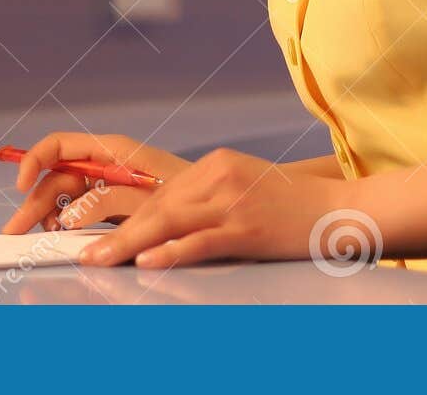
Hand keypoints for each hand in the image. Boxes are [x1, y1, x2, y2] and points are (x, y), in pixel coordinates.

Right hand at [0, 132, 192, 235]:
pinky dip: (67, 227)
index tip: (20, 185)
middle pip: (56, 179)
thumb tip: (67, 217)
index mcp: (112, 150)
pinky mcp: (114, 210)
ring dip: (48, 217)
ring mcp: (109, 188)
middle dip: (33, 203)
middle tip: (13, 232)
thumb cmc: (192, 194)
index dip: (34, 160)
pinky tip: (64, 239)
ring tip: (41, 237)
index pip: (59, 145)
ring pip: (65, 200)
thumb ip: (107, 202)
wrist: (222, 209)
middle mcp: (106, 166)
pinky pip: (81, 216)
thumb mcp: (147, 197)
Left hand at [74, 146, 360, 268]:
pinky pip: (201, 240)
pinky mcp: (248, 228)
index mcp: (216, 165)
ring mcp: (234, 201)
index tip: (100, 237)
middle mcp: (220, 176)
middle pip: (156, 206)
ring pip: (169, 222)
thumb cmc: (295, 207)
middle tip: (84, 254)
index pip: (159, 193)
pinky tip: (148, 261)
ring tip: (99, 261)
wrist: (342, 210)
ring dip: (127, 244)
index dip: (125, 217)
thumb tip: (171, 226)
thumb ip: (211, 198)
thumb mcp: (247, 189)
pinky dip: (172, 252)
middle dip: (116, 232)